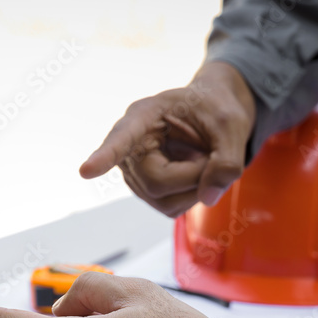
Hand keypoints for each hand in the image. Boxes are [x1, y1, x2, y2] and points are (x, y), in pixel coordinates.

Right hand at [79, 62, 256, 217]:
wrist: (212, 113)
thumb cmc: (215, 109)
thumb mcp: (232, 124)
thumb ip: (227, 159)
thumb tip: (208, 197)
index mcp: (143, 116)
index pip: (121, 139)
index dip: (103, 155)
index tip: (86, 170)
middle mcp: (130, 146)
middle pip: (155, 182)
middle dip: (194, 177)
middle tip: (214, 156)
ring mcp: (135, 173)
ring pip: (164, 201)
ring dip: (196, 188)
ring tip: (203, 159)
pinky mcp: (146, 191)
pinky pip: (170, 208)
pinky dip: (193, 195)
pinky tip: (195, 173)